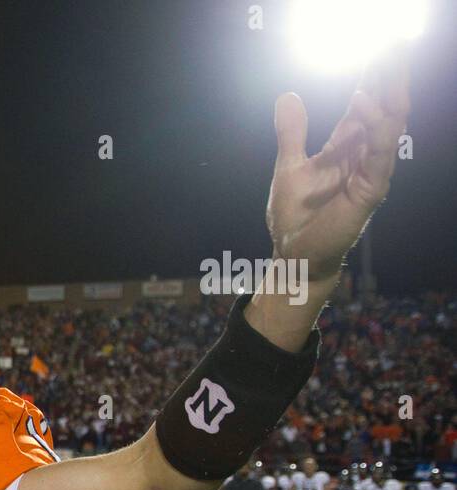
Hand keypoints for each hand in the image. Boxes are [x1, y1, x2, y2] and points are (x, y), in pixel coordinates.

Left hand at [266, 53, 409, 280]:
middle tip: (395, 42)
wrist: (293, 255)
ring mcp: (370, 171)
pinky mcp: (370, 190)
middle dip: (389, 76)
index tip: (379, 46)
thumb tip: (287, 94)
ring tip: (388, 60)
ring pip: (388, 125)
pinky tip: (366, 102)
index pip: (364, 104)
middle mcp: (362, 155)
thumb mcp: (288, 166)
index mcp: (344, 147)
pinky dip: (374, 126)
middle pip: (382, 107)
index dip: (372, 76)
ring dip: (389, 92)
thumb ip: (292, 132)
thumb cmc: (294, 217)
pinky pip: (378, 152)